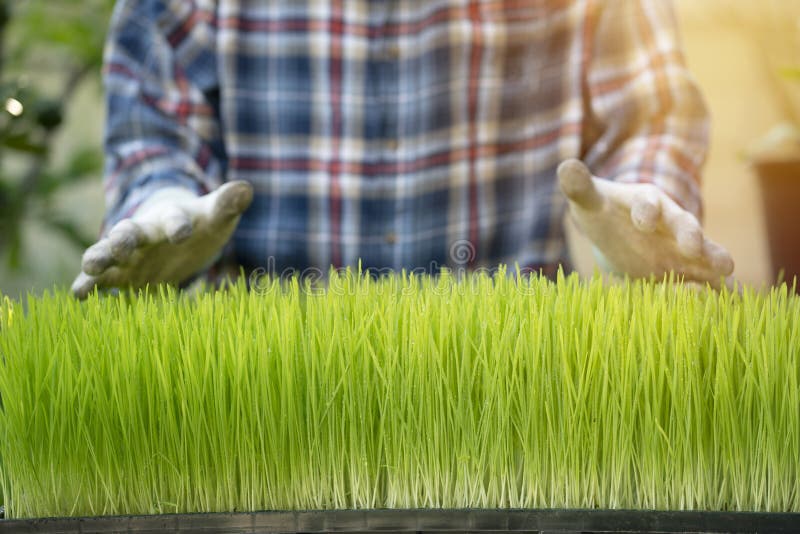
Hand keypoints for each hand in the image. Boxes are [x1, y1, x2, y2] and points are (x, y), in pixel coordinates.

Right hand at [71, 181, 252, 297]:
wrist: (179, 235)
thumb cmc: (201, 224)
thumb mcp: (216, 216)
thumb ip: (227, 205)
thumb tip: (245, 188)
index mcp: (171, 217)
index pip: (174, 219)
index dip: (178, 225)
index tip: (184, 232)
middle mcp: (144, 233)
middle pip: (129, 232)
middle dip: (124, 239)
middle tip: (121, 246)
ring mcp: (128, 254)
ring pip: (108, 253)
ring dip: (99, 258)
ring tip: (89, 266)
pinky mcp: (120, 274)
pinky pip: (100, 279)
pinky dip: (89, 285)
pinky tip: (77, 295)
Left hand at [557, 159, 733, 287]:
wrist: (618, 235)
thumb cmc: (603, 213)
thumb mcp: (590, 201)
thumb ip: (580, 188)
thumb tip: (566, 166)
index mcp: (646, 200)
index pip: (647, 201)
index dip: (646, 210)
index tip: (643, 222)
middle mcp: (671, 221)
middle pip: (683, 223)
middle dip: (689, 234)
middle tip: (693, 247)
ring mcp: (683, 246)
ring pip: (703, 250)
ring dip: (713, 258)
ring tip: (725, 269)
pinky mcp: (689, 269)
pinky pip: (706, 277)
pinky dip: (717, 286)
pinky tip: (732, 299)